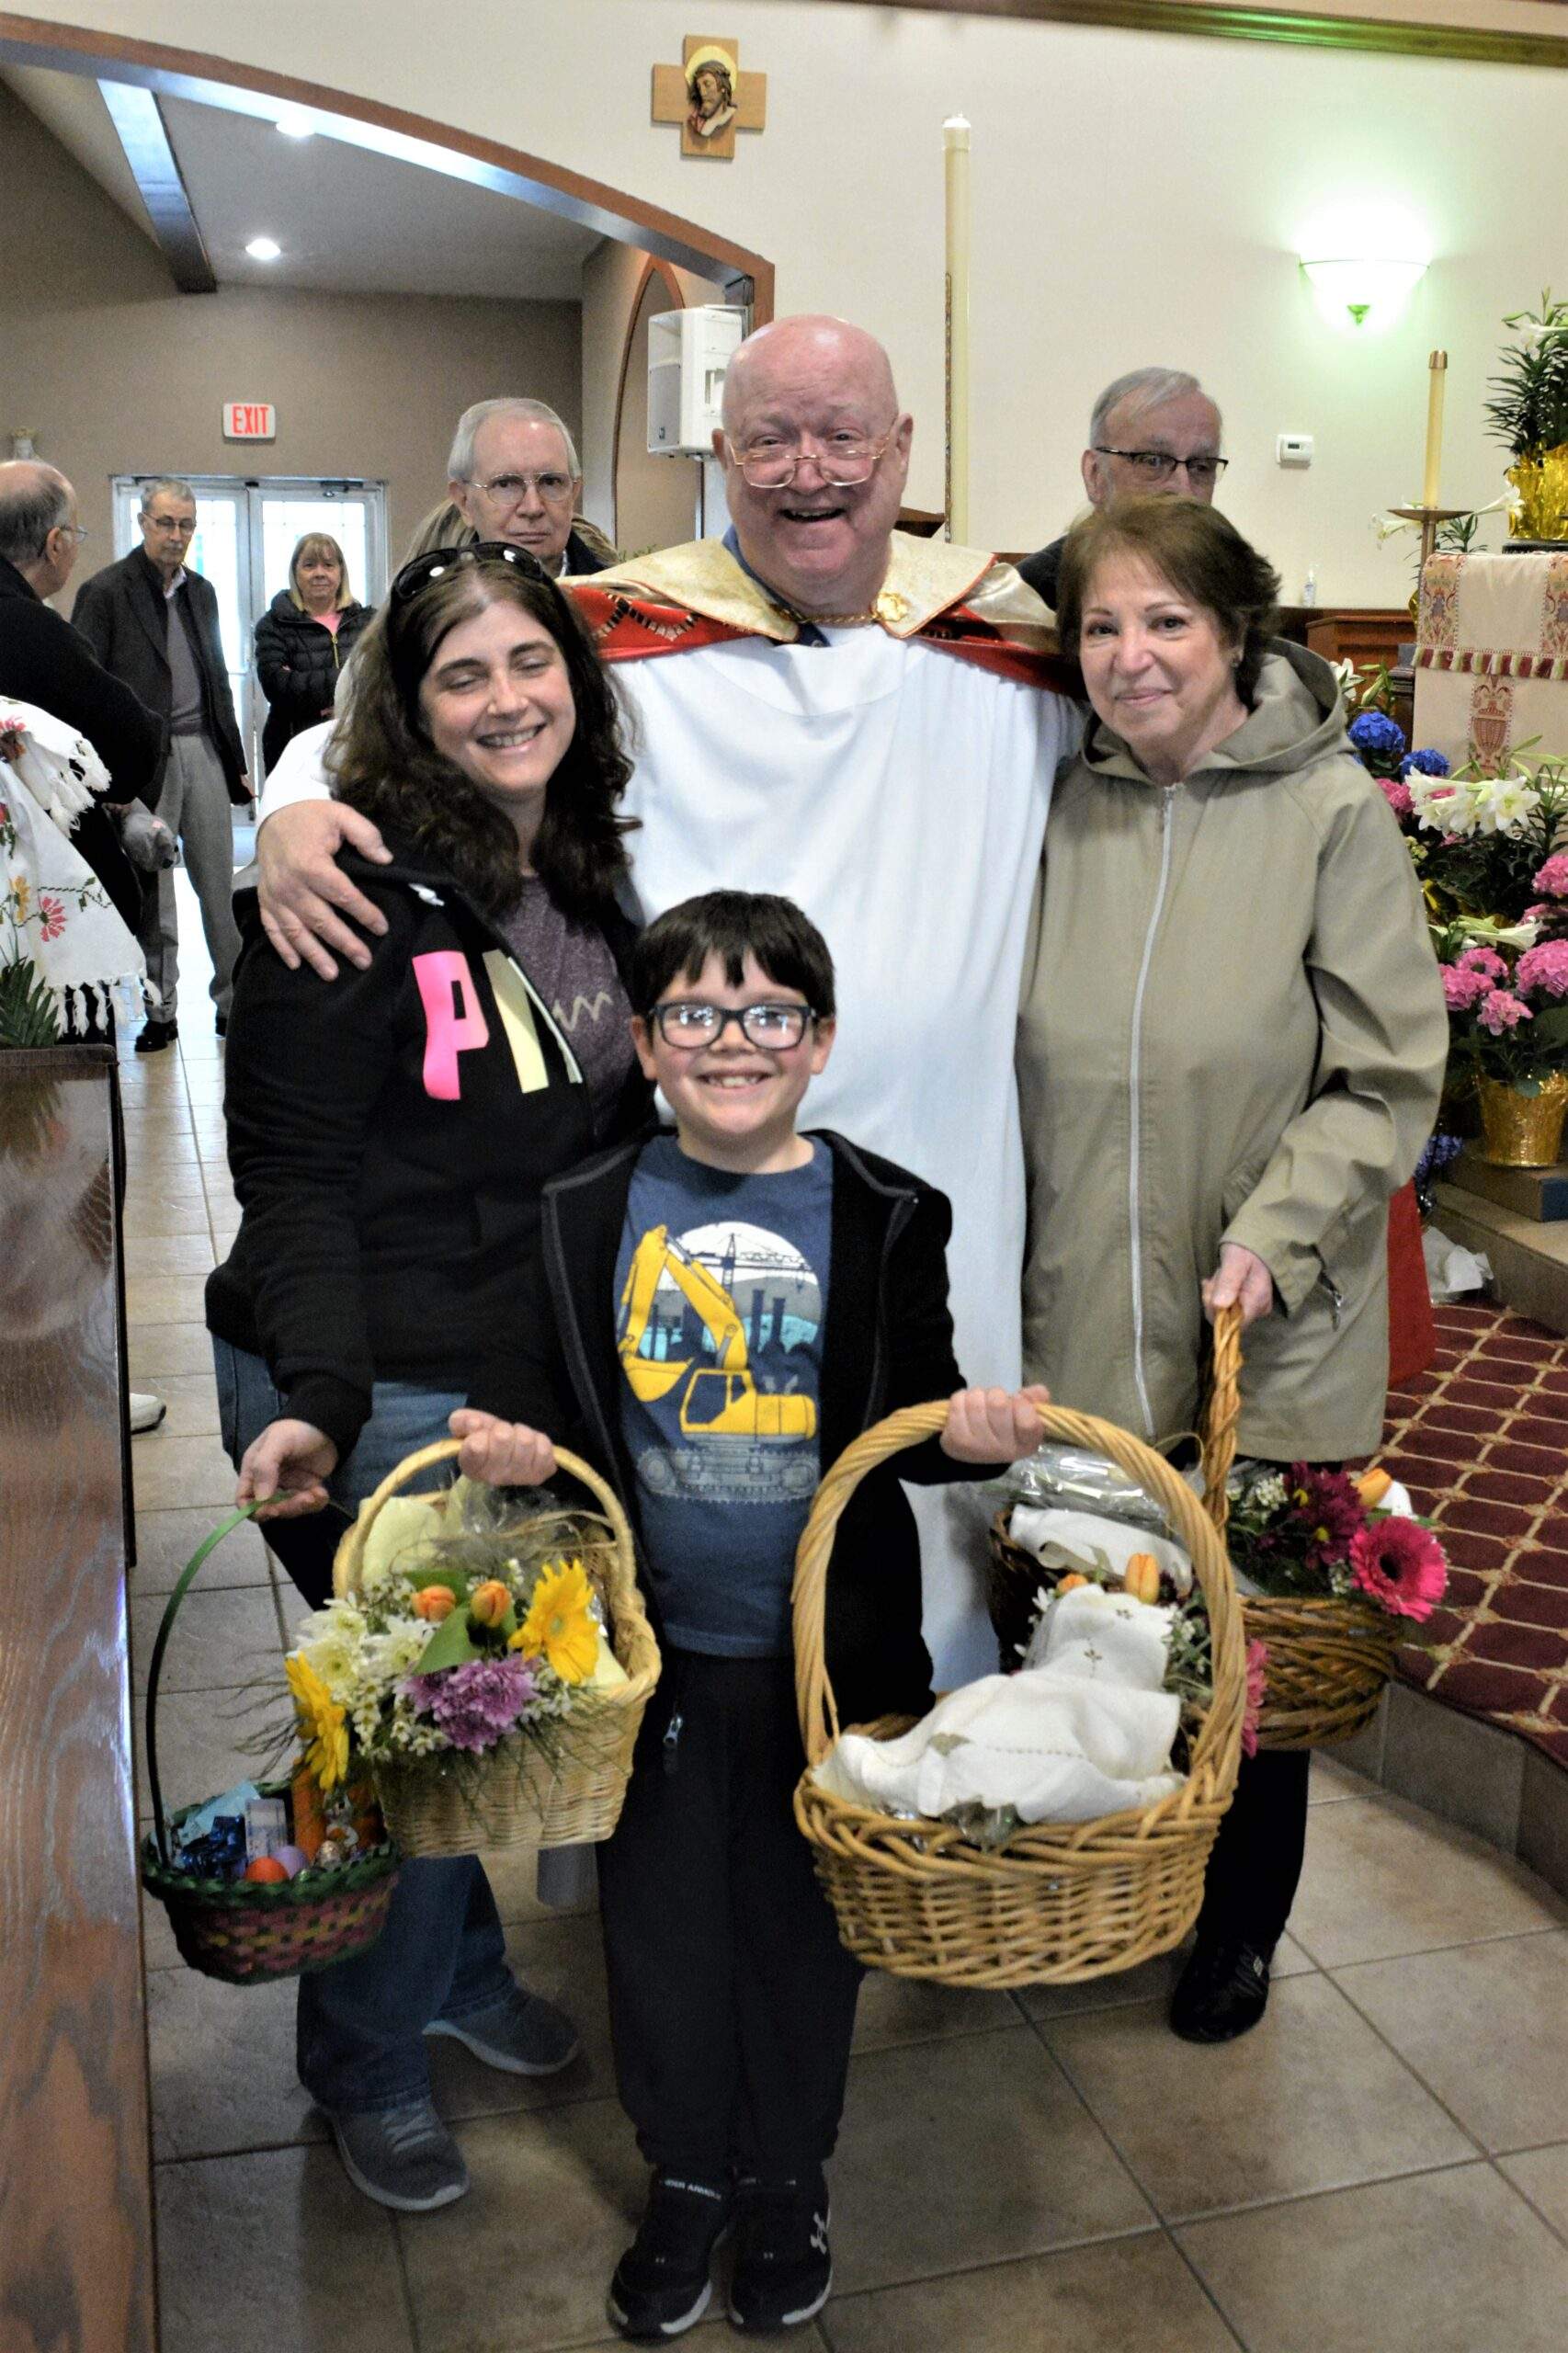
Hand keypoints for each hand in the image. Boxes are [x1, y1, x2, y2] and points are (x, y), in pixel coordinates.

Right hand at [238, 1418, 338, 1517]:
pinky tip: (322, 1493)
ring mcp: (288, 1486)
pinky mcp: (305, 1488)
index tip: (271, 1510)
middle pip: (268, 1508)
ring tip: (316, 1494)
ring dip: (302, 1506)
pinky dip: (315, 1504)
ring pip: (289, 1509)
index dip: (254, 1510)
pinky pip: (308, 1505)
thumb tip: (260, 1499)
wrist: (326, 1424)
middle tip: (303, 1499)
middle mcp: (268, 1482)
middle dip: (285, 1508)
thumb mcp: (277, 1442)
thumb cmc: (296, 1430)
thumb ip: (264, 1467)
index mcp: (254, 1470)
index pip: (244, 1499)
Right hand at [256, 800, 391, 978]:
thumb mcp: (341, 815)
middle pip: (322, 921)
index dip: (365, 913)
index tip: (382, 927)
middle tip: (364, 961)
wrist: (274, 815)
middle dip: (345, 943)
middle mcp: (291, 885)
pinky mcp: (265, 900)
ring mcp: (275, 895)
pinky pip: (272, 929)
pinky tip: (296, 965)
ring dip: (315, 955)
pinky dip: (283, 948)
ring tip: (333, 974)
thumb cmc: (311, 818)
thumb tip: (385, 860)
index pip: (344, 896)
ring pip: (297, 932)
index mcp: (312, 865)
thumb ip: (366, 835)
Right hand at [449, 1408, 556, 1485]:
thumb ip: (463, 1421)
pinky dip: (539, 1440)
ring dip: (522, 1432)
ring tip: (517, 1438)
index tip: (479, 1436)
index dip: (479, 1436)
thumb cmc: (487, 1439)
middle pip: (503, 1437)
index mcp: (472, 1465)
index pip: (475, 1448)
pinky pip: (544, 1447)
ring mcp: (518, 1477)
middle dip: (503, 1428)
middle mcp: (494, 1476)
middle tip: (502, 1433)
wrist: (511, 1455)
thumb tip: (473, 1423)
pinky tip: (531, 1447)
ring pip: (525, 1440)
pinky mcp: (540, 1474)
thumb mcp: (469, 1427)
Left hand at [940, 1383, 1051, 1463]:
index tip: (1017, 1401)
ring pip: (976, 1401)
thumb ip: (1035, 1401)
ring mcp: (978, 1447)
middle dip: (996, 1394)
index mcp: (1027, 1444)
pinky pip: (958, 1403)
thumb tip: (1039, 1392)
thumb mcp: (1024, 1415)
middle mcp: (1004, 1450)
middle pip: (998, 1404)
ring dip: (977, 1395)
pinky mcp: (957, 1440)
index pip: (1028, 1422)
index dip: (1022, 1403)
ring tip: (980, 1404)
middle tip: (995, 1402)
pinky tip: (964, 1409)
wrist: (974, 1449)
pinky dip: (961, 1398)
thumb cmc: (1004, 1428)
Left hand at [1202, 1242, 1274, 1327]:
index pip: (1234, 1325)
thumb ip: (1228, 1282)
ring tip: (1217, 1277)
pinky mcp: (1248, 1304)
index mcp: (1257, 1300)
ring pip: (1225, 1313)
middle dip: (1213, 1300)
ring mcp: (1255, 1307)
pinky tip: (1215, 1281)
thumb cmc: (1245, 1249)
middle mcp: (1259, 1309)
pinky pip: (1228, 1307)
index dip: (1217, 1314)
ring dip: (1215, 1295)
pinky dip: (1218, 1294)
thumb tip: (1219, 1305)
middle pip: (1228, 1320)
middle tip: (1211, 1280)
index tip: (1210, 1292)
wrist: (1256, 1241)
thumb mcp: (1235, 1261)